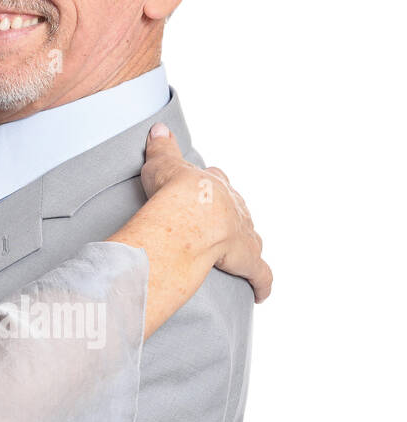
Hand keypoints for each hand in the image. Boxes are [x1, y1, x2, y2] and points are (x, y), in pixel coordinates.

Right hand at [139, 124, 271, 303]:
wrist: (190, 216)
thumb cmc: (173, 190)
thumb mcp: (162, 162)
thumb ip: (162, 146)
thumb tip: (159, 127)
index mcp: (214, 186)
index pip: (217, 181)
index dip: (210, 187)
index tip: (204, 190)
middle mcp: (234, 209)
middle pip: (237, 210)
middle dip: (230, 216)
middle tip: (217, 224)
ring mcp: (243, 235)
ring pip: (251, 239)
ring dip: (246, 245)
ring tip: (236, 254)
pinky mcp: (248, 261)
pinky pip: (261, 275)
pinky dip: (262, 284)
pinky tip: (261, 294)